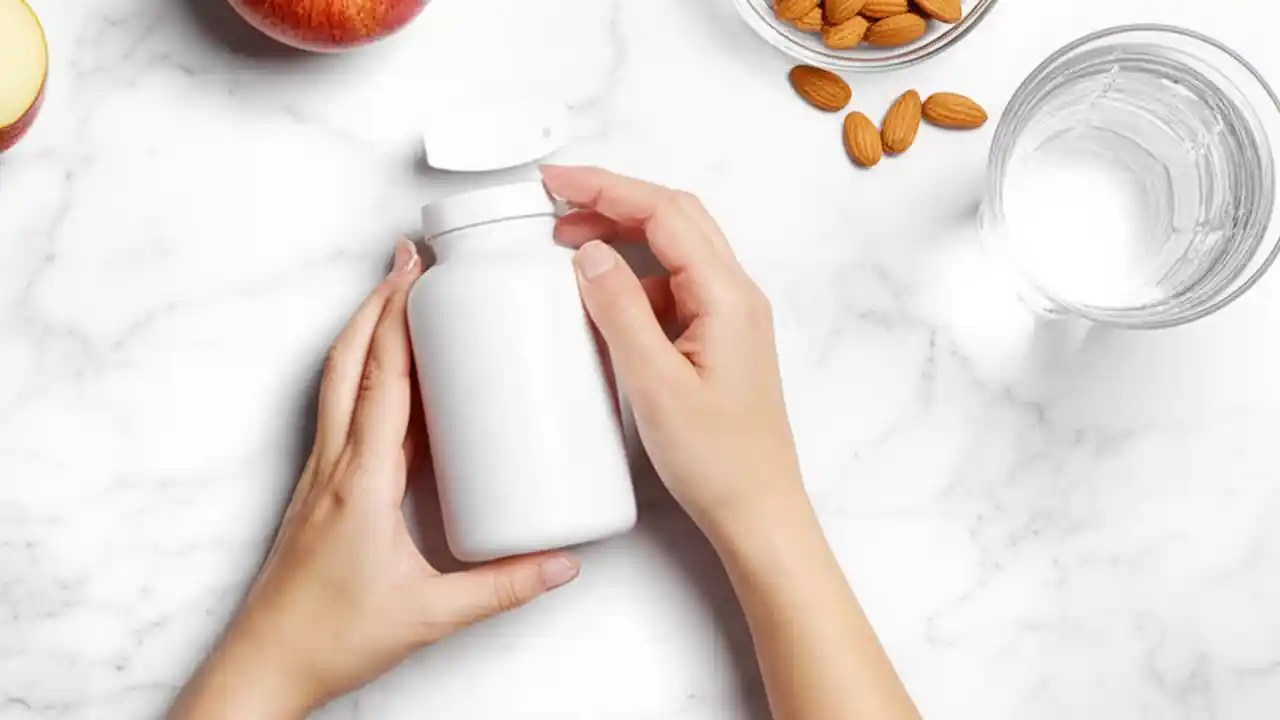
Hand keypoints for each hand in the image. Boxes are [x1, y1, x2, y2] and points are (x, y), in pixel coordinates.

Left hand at [170, 239, 580, 719]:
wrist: (267, 663)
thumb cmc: (328, 635)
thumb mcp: (430, 612)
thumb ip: (503, 587)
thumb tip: (558, 563)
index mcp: (362, 481)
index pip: (382, 379)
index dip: (398, 317)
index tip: (415, 272)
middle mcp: (336, 465)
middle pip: (349, 361)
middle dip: (376, 303)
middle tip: (407, 264)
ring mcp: (325, 474)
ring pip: (340, 383)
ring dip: (367, 334)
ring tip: (400, 304)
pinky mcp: (326, 488)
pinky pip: (346, 415)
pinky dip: (368, 378)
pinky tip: (397, 386)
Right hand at [544, 168, 919, 719]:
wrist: (758, 511)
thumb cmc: (719, 461)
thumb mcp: (654, 384)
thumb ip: (620, 311)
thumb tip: (591, 254)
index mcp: (726, 297)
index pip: (664, 213)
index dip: (606, 188)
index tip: (557, 183)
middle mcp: (735, 296)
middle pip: (674, 217)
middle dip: (613, 200)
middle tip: (556, 204)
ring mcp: (730, 317)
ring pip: (675, 250)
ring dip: (623, 236)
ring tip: (568, 245)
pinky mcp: (718, 340)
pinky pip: (674, 287)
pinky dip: (635, 277)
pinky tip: (602, 296)